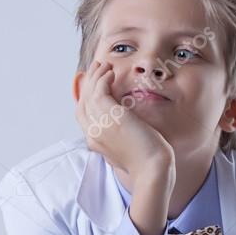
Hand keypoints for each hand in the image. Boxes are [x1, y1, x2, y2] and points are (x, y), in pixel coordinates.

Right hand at [75, 61, 173, 234]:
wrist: (152, 170)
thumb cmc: (146, 162)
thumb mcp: (126, 149)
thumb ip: (118, 138)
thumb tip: (123, 128)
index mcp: (95, 142)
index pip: (82, 114)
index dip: (86, 96)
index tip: (95, 83)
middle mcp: (93, 133)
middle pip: (83, 101)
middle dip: (89, 82)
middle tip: (97, 67)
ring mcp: (100, 125)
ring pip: (90, 94)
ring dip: (96, 76)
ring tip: (105, 64)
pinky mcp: (111, 117)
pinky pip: (99, 91)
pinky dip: (103, 79)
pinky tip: (111, 72)